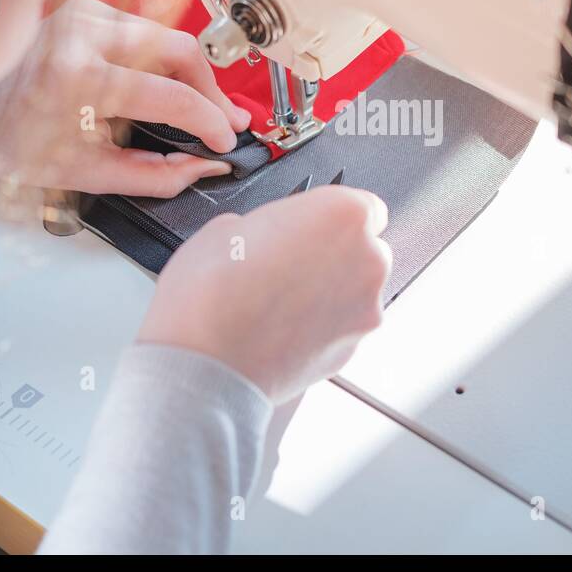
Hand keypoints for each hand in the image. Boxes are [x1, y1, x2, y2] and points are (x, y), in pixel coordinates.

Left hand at [0, 0, 252, 196]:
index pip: (171, 97)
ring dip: (193, 74)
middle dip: (212, 90)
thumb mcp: (85, 176)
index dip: (210, 123)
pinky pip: (147, 30)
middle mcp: (83, 34)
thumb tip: (206, 167)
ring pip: (169, 36)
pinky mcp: (86, 7)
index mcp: (78, 79)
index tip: (225, 143)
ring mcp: (85, 13)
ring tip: (202, 107)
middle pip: (182, 51)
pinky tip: (168, 86)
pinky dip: (165, 59)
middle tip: (226, 121)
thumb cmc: (14, 144)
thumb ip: (154, 176)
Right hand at [138, 186, 392, 403]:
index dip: (332, 216)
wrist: (204, 367)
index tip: (312, 224)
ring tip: (280, 300)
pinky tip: (283, 327)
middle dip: (333, 253)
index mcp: (342, 214)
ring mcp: (364, 308)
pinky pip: (344, 325)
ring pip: (356, 289)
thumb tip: (272, 236)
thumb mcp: (229, 226)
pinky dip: (322, 324)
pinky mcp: (352, 348)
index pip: (363, 204)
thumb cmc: (210, 296)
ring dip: (330, 290)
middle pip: (365, 248)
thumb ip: (270, 224)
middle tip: (287, 262)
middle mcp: (366, 259)